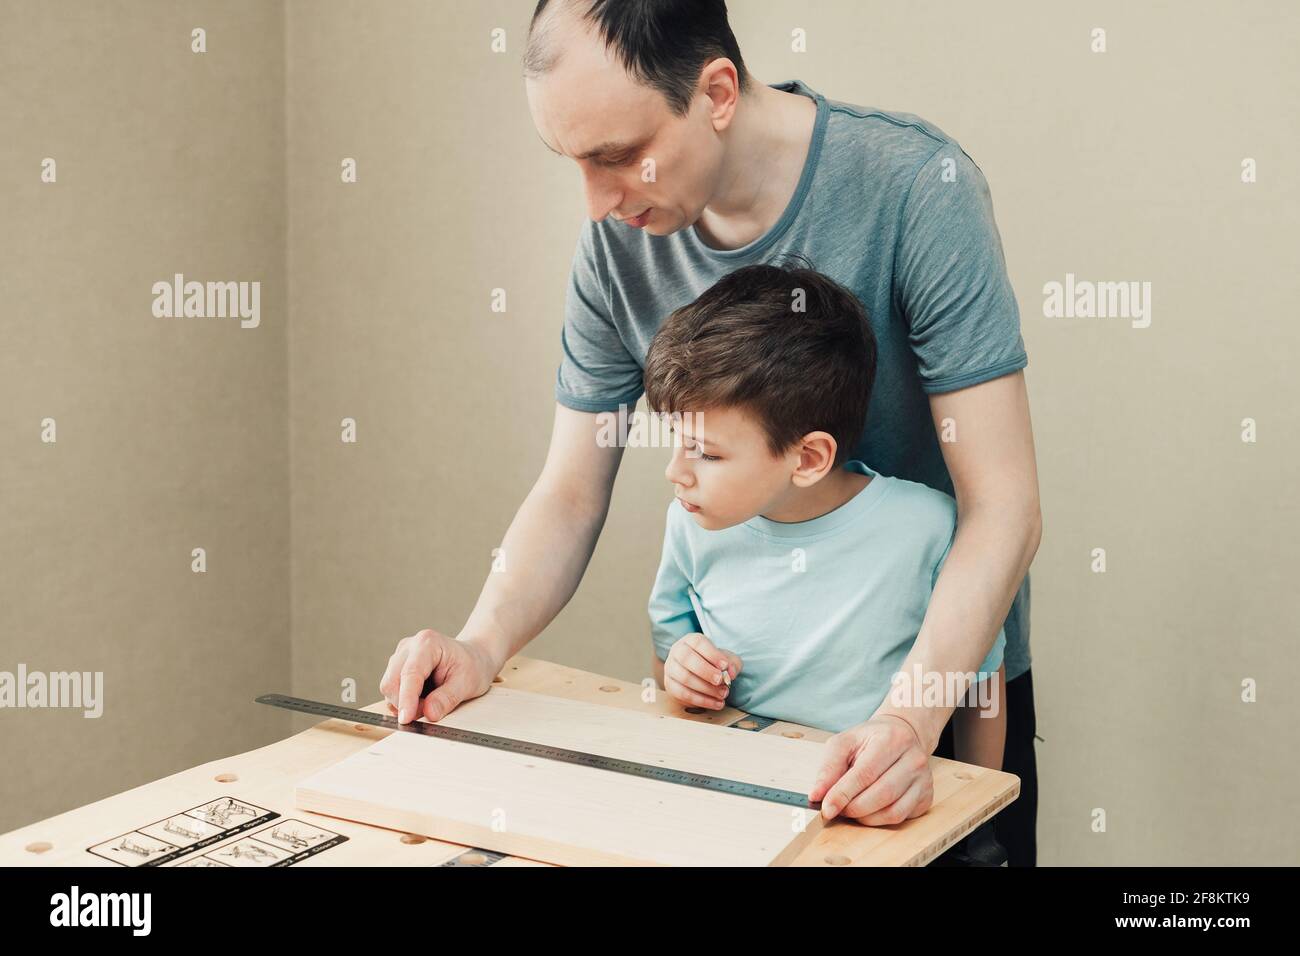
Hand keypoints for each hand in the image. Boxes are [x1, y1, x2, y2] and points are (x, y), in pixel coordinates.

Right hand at [379, 628, 496, 723]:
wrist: (473, 657)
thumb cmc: (472, 666)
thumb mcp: (467, 683)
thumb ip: (447, 699)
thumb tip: (429, 714)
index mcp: (428, 643)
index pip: (410, 673)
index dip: (406, 698)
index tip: (406, 719)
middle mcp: (409, 647)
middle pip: (392, 682)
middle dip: (405, 704)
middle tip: (430, 711)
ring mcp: (400, 656)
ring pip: (389, 688)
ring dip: (405, 703)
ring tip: (432, 700)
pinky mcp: (396, 668)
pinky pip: (392, 691)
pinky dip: (404, 701)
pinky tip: (424, 697)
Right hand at [664, 633, 741, 710]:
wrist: (700, 674)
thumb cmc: (714, 663)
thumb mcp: (726, 660)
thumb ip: (732, 664)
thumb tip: (731, 673)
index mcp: (690, 640)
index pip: (698, 643)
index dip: (712, 654)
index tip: (725, 666)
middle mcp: (677, 652)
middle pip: (687, 659)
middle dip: (706, 671)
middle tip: (721, 681)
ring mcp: (671, 669)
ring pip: (684, 678)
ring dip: (706, 689)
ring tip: (723, 694)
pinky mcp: (670, 685)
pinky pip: (683, 694)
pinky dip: (701, 701)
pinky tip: (716, 703)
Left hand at [808, 714, 933, 823]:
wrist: (902, 735)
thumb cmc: (871, 740)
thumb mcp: (845, 742)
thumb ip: (829, 767)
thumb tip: (817, 795)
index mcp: (892, 739)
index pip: (865, 773)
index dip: (843, 794)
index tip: (826, 808)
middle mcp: (914, 759)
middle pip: (880, 794)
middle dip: (853, 807)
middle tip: (836, 809)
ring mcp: (923, 780)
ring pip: (892, 811)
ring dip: (865, 817)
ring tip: (850, 808)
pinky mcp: (926, 797)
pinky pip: (900, 817)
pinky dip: (879, 820)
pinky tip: (868, 811)